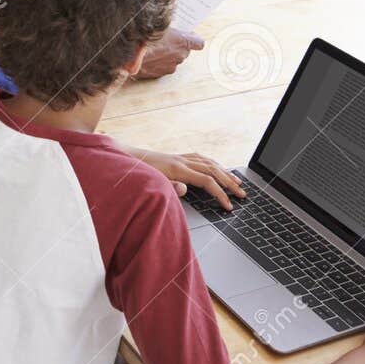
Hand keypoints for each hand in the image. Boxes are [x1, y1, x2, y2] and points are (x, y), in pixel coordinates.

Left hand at [123, 146, 244, 209]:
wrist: (121, 157)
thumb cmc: (134, 174)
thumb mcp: (150, 183)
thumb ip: (168, 187)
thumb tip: (185, 188)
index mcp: (177, 168)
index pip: (207, 181)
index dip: (220, 194)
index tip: (229, 206)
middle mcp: (181, 160)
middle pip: (213, 170)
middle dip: (229, 183)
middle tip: (243, 195)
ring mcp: (179, 157)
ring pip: (209, 162)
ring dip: (225, 171)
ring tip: (237, 181)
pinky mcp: (175, 156)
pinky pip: (200, 158)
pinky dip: (212, 163)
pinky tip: (216, 168)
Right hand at [134, 28, 203, 78]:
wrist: (127, 54)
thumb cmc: (143, 36)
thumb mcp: (157, 24)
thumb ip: (168, 26)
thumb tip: (169, 25)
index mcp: (183, 42)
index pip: (199, 43)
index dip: (193, 39)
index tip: (187, 35)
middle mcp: (180, 56)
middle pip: (183, 51)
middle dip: (176, 46)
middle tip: (164, 39)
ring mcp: (170, 67)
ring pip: (172, 60)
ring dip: (165, 55)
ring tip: (152, 48)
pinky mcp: (159, 74)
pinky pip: (161, 67)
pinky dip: (156, 63)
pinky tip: (146, 56)